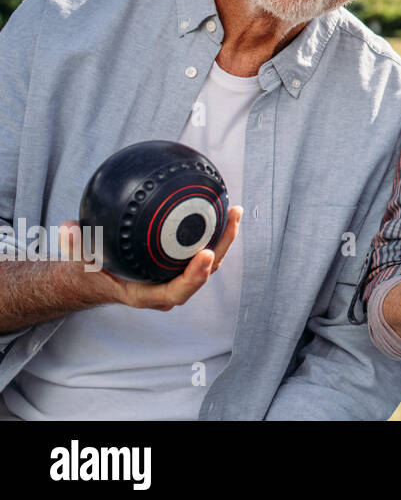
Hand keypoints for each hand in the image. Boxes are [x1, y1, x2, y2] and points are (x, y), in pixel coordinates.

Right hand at [59, 206, 242, 310]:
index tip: (205, 254)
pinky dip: (214, 231)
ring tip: (234, 210)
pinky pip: (203, 248)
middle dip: (221, 249)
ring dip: (224, 237)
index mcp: (147, 293)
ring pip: (209, 261)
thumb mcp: (79, 260)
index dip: (195, 276)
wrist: (97, 278)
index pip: (178, 290)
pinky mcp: (181, 263)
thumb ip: (75, 245)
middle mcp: (168, 287)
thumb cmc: (90, 271)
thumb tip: (68, 227)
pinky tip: (221, 206)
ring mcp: (177, 275)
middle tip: (229, 221)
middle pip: (204, 273)